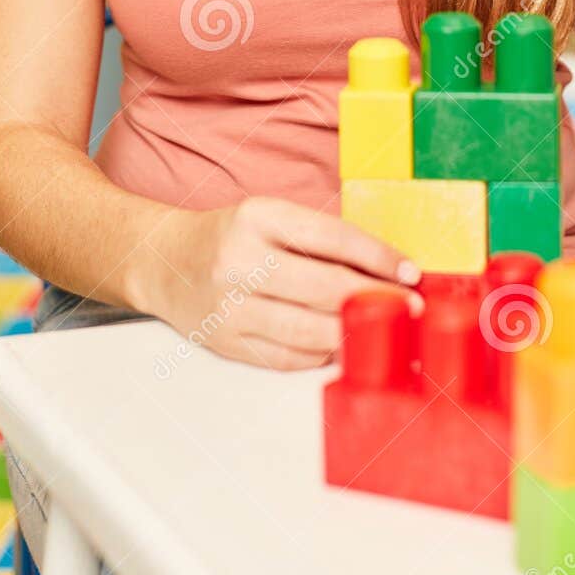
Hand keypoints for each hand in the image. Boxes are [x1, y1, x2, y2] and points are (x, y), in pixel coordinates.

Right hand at [139, 195, 421, 370]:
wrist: (163, 261)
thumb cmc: (230, 236)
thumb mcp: (268, 216)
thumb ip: (318, 239)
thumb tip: (385, 268)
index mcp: (257, 218)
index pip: (331, 238)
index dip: (378, 258)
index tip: (410, 272)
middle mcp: (240, 262)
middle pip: (324, 288)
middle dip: (376, 300)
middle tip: (410, 307)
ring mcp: (230, 308)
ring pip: (308, 330)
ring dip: (355, 334)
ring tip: (383, 331)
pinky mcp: (227, 343)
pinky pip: (287, 358)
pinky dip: (322, 356)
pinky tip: (345, 348)